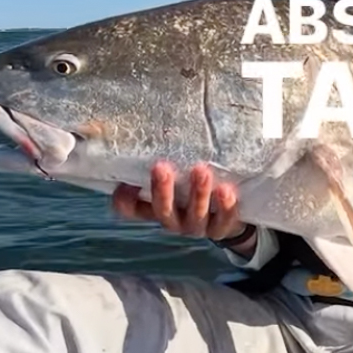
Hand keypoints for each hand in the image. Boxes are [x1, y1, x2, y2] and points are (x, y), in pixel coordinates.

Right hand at [111, 161, 245, 240]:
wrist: (227, 215)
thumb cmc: (191, 185)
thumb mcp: (175, 175)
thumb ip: (164, 161)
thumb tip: (153, 125)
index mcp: (155, 208)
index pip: (131, 209)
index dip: (124, 200)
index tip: (125, 184)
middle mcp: (173, 220)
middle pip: (163, 210)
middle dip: (161, 190)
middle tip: (160, 167)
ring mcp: (196, 226)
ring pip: (195, 215)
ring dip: (197, 193)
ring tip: (200, 170)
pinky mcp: (221, 228)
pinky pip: (223, 220)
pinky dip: (225, 205)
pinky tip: (225, 189)